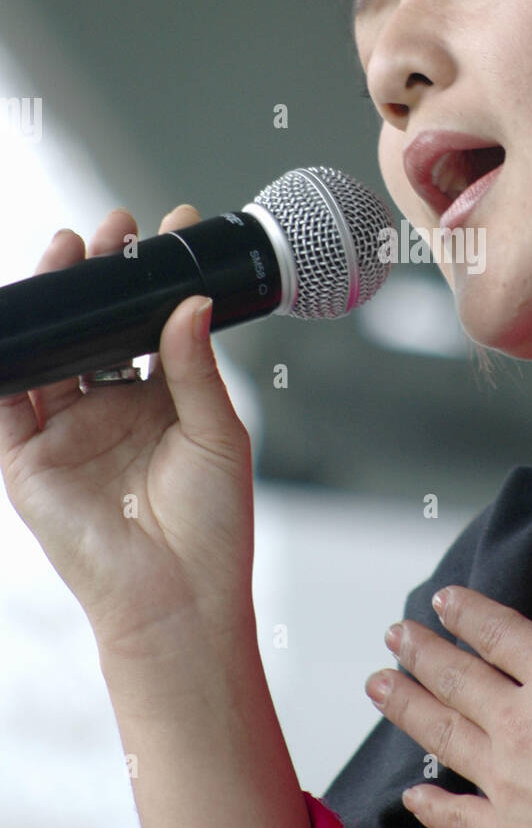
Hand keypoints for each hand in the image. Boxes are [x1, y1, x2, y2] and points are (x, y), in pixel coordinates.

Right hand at [0, 206, 255, 656]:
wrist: (177, 598)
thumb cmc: (211, 527)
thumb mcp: (215, 432)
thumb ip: (194, 366)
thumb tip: (189, 302)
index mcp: (163, 404)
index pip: (152, 326)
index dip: (157, 280)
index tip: (170, 230)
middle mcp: (112, 411)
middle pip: (97, 329)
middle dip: (103, 276)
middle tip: (115, 229)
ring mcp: (68, 432)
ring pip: (53, 353)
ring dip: (57, 301)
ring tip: (69, 249)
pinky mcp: (29, 460)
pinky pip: (8, 399)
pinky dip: (8, 356)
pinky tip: (18, 313)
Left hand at [365, 527, 531, 827]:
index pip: (497, 631)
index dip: (466, 613)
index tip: (442, 600)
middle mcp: (523, 722)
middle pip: (455, 677)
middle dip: (419, 651)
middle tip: (392, 635)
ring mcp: (510, 781)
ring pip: (441, 734)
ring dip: (406, 706)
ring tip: (377, 687)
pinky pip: (457, 816)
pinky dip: (430, 805)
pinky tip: (411, 797)